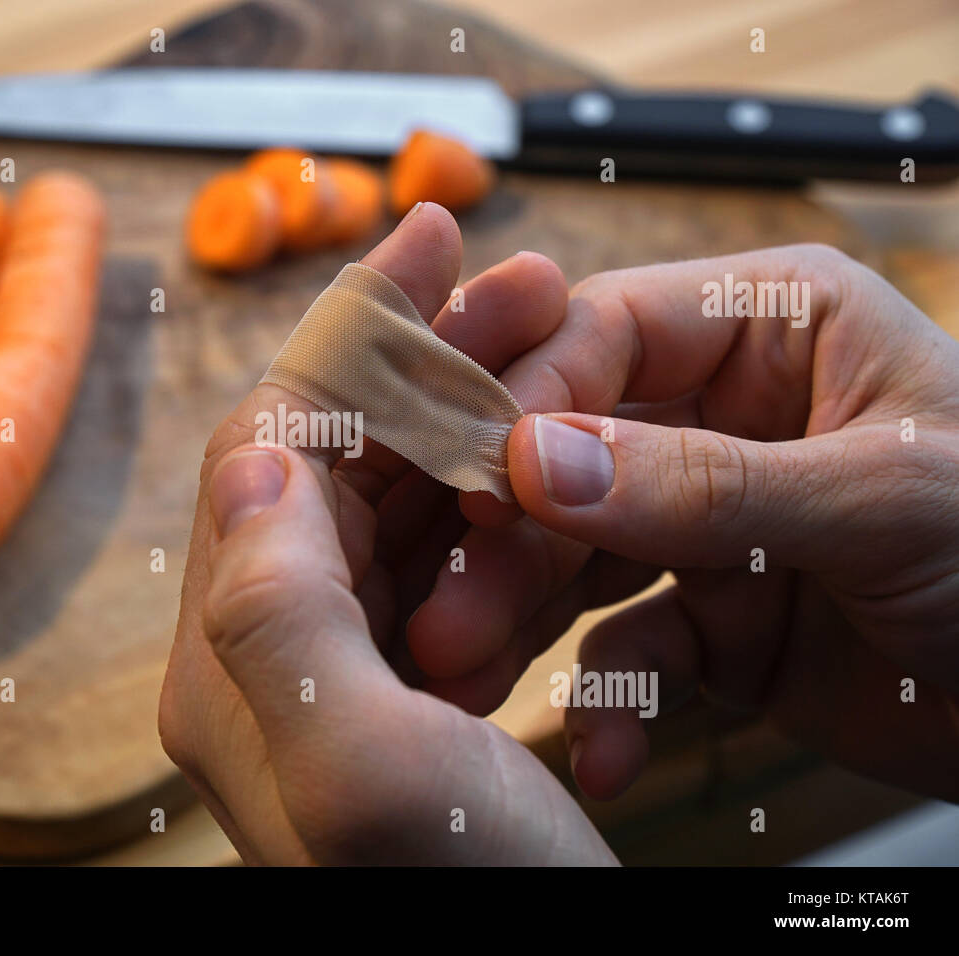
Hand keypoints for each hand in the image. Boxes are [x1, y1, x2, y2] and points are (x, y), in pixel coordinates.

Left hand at [158, 204, 615, 863]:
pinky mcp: (417, 697)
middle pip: (334, 459)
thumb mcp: (372, 770)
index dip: (346, 331)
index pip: (269, 450)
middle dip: (419, 355)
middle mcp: (274, 660)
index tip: (424, 237)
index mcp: (237, 664)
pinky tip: (542, 465)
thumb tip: (254, 464)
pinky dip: (488, 495)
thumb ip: (280, 612)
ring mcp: (347, 676)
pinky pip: (439, 562)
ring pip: (392, 500)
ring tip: (548, 345)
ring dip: (460, 413)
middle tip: (519, 279)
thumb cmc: (468, 909)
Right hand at [498, 245, 958, 801]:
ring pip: (577, 557)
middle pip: (569, 454)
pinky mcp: (712, 618)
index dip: (529, 403)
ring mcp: (709, 519)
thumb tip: (533, 461)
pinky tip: (606, 754)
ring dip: (524, 621)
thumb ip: (704, 484)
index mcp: (771, 328)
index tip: (477, 486)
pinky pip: (630, 651)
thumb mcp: (879, 500)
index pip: (606, 334)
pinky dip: (611, 703)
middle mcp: (724, 412)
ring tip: (469, 676)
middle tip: (447, 614)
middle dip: (506, 540)